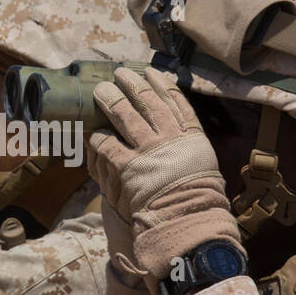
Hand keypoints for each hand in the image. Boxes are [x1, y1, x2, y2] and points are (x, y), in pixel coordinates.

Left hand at [87, 67, 243, 294]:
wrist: (186, 222)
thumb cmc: (196, 199)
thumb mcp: (202, 166)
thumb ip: (188, 147)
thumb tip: (176, 133)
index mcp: (191, 136)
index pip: (175, 101)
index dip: (161, 83)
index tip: (151, 71)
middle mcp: (170, 138)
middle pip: (148, 101)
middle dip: (132, 83)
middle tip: (120, 74)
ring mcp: (148, 150)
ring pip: (125, 114)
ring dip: (111, 99)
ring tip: (101, 90)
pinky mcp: (128, 166)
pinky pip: (107, 144)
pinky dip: (98, 137)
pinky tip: (93, 133)